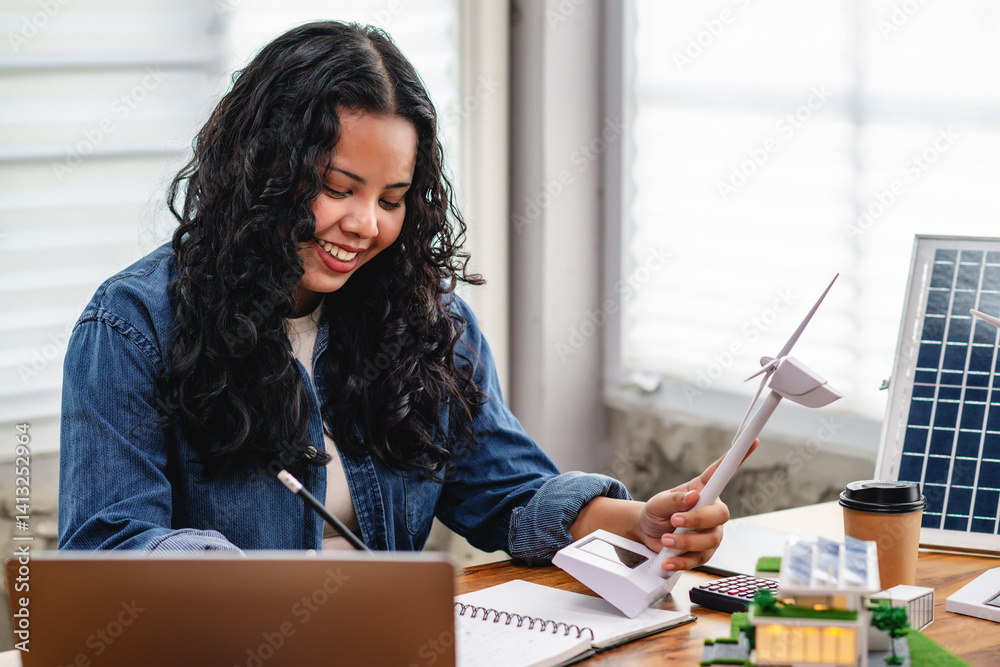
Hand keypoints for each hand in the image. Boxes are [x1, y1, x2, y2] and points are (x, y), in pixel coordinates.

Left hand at [635, 439, 757, 571]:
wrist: (647, 533)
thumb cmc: (656, 512)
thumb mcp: (658, 502)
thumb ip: (674, 500)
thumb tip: (693, 497)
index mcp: (703, 490)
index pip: (723, 472)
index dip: (738, 456)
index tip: (752, 440)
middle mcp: (711, 510)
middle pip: (721, 514)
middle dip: (697, 519)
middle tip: (675, 520)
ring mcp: (710, 532)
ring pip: (711, 539)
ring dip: (686, 541)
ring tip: (666, 539)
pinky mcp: (704, 552)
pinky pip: (700, 559)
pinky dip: (682, 560)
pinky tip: (669, 559)